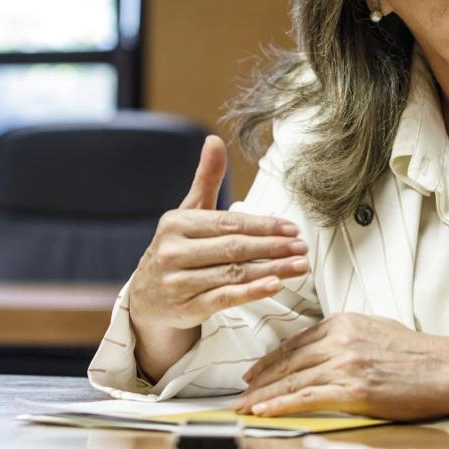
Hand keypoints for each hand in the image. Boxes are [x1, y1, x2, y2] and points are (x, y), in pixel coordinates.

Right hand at [127, 136, 308, 375]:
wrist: (146, 299)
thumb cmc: (177, 249)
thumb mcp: (188, 213)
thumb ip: (206, 179)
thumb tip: (215, 139)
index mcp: (176, 224)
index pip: (228, 223)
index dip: (262, 225)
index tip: (291, 228)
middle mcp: (173, 252)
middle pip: (233, 248)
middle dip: (273, 247)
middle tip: (302, 247)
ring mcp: (177, 283)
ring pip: (233, 274)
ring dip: (272, 270)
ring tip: (300, 266)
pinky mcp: (185, 309)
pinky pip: (224, 299)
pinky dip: (251, 292)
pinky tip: (275, 285)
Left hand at [230, 313, 448, 419]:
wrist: (448, 368)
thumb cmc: (419, 354)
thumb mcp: (377, 330)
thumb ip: (347, 337)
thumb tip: (324, 350)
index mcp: (345, 322)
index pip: (297, 342)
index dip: (272, 359)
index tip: (255, 372)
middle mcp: (341, 339)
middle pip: (289, 361)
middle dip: (260, 379)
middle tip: (240, 393)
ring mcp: (346, 363)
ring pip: (293, 380)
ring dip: (263, 396)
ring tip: (244, 407)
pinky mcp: (353, 389)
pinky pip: (307, 398)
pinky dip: (281, 405)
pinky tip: (264, 412)